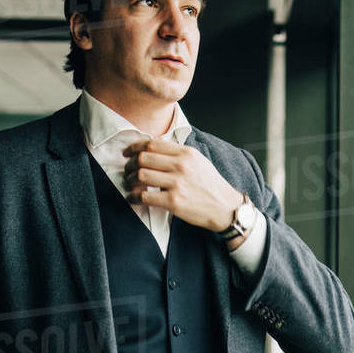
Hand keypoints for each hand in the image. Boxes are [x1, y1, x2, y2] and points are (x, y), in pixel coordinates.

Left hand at [121, 138, 242, 232]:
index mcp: (186, 153)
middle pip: (143, 158)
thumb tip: (153, 148)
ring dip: (130, 180)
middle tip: (127, 171)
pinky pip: (145, 196)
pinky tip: (134, 199)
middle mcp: (181, 165)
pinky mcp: (174, 201)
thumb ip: (178, 154)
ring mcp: (178, 183)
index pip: (152, 144)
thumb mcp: (199, 161)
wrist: (226, 208)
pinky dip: (134, 197)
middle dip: (130, 165)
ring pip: (141, 175)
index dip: (135, 147)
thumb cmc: (211, 185)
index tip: (127, 153)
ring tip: (130, 185)